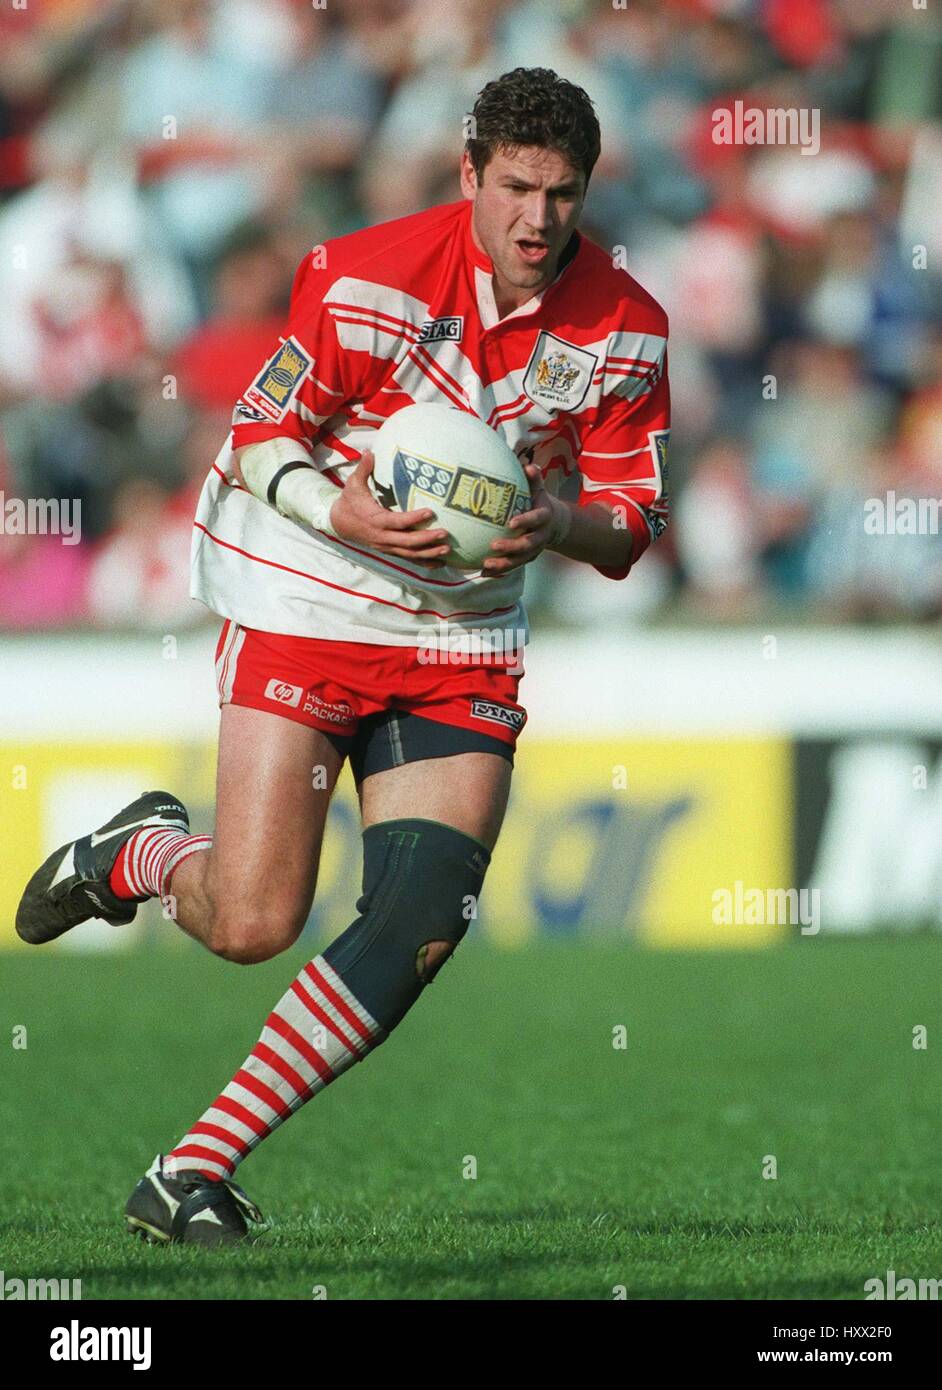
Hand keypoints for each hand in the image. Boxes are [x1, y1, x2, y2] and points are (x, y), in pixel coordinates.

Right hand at [330, 450, 450, 567]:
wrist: (339, 524)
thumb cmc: (350, 502)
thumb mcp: (353, 485)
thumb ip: (363, 469)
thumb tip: (369, 451)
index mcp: (376, 521)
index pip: (397, 521)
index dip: (414, 518)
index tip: (430, 512)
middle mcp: (382, 537)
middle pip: (407, 542)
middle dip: (427, 539)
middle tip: (445, 534)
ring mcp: (386, 546)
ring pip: (410, 553)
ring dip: (429, 553)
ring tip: (447, 549)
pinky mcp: (390, 551)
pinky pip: (408, 559)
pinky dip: (424, 562)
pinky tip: (440, 563)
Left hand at [482, 463, 563, 575]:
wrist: (554, 524)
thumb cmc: (538, 502)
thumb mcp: (538, 490)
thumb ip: (534, 479)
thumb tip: (529, 467)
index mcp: (543, 517)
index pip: (536, 519)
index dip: (525, 521)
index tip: (511, 522)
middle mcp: (540, 536)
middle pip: (528, 544)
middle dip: (511, 546)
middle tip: (494, 545)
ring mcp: (534, 550)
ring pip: (520, 560)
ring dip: (503, 564)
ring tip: (486, 565)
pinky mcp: (526, 559)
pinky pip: (513, 566)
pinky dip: (499, 571)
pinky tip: (483, 573)